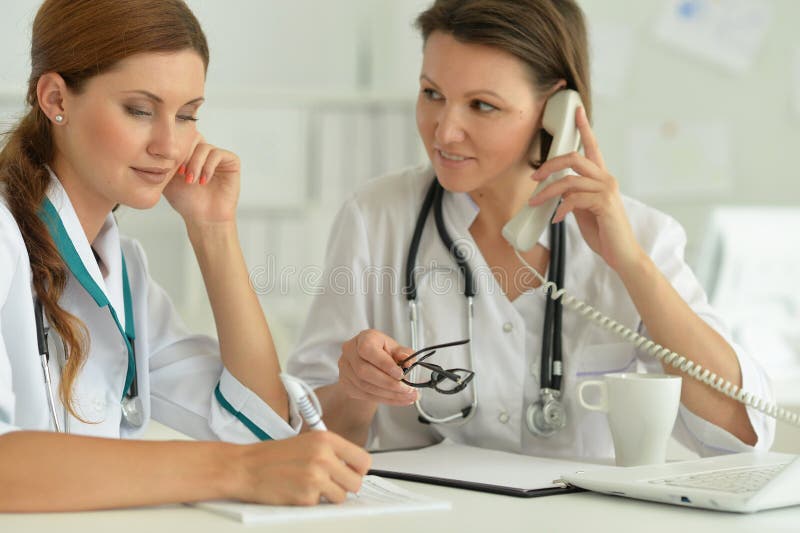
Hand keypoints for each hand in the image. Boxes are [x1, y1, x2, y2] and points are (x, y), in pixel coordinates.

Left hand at [162, 133, 240, 224]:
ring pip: (205, 147)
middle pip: (194, 140)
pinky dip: (208, 166)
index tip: (173, 169)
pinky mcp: (232, 162)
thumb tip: (158, 146)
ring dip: (196, 164)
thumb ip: (164, 161)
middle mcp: (205, 154)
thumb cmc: (187, 202)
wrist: (204, 219)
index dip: (177, 150)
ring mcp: (219, 158)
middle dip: (185, 157)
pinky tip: (204, 181)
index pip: (184, 139)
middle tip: (181, 174)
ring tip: (191, 180)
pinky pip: (218, 154)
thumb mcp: (168, 178)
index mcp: (191, 155)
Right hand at [235, 431, 370, 505]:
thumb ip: (331, 451)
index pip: (363, 459)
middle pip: (356, 482)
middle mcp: (323, 457)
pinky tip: (297, 491)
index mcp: (326, 439)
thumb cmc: (273, 456)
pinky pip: (321, 505)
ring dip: (329, 495)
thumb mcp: (307, 442)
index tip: (353, 473)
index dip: (359, 470)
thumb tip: (353, 467)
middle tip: (332, 483)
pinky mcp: (306, 497)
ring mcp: (316, 478)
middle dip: (346, 486)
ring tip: (310, 485)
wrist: (246, 467)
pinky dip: (311, 501)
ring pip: (341, 497)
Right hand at [338, 329, 418, 406]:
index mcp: (364, 338)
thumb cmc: (383, 352)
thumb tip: (409, 362)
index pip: (368, 350)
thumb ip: (404, 353)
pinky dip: (384, 399)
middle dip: (388, 383)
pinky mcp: (346, 383)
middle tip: (407, 389)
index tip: (401, 374)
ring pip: (365, 386)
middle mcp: (350, 351)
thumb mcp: (395, 348)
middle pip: (364, 371)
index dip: (384, 364)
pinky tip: (398, 399)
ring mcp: (345, 368)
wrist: (368, 363)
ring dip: (389, 394)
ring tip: (408, 397)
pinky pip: (365, 395)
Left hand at [529, 107, 643, 272]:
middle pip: (574, 158)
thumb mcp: (584, 209)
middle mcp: (606, 179)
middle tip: (534, 177)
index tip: (576, 110)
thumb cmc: (604, 231)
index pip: (592, 147)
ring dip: (547, 191)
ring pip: (569, 180)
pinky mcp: (604, 204)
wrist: (621, 254)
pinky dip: (561, 208)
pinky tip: (557, 218)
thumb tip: (554, 189)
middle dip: (550, 164)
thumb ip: (573, 195)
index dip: (584, 127)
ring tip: (535, 202)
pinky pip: (574, 199)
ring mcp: (606, 191)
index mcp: (601, 178)